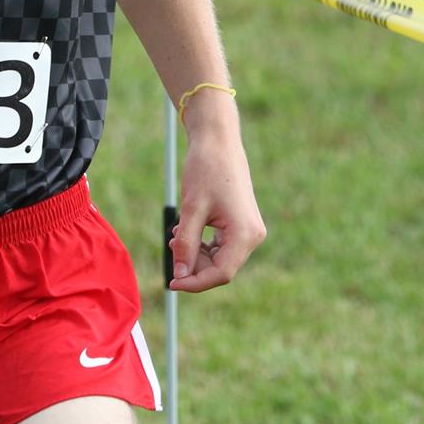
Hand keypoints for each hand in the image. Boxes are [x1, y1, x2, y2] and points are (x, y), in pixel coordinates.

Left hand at [169, 118, 264, 291]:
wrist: (218, 141)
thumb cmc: (206, 170)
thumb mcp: (191, 209)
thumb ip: (186, 244)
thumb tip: (180, 276)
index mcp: (245, 234)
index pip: (221, 274)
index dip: (195, 282)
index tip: (171, 281)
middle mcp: (253, 235)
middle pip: (221, 269)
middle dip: (193, 265)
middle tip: (172, 246)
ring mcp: (249, 230)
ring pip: (220, 259)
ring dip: (196, 254)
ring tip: (178, 233)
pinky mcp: (241, 224)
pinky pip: (221, 247)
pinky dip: (202, 245)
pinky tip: (187, 230)